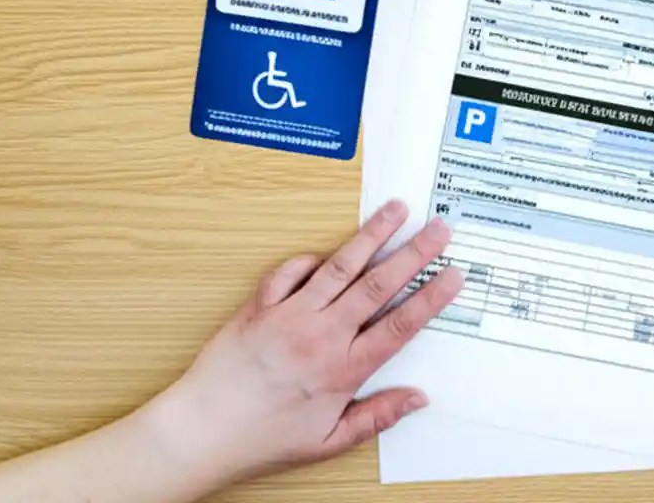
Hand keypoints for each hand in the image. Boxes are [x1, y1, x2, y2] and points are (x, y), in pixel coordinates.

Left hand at [145, 200, 462, 487]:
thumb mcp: (328, 441)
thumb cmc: (262, 439)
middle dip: (414, 253)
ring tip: (395, 211)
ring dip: (371, 235)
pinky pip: (290, 271)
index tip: (452, 275)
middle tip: (438, 229)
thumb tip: (418, 399)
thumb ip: (377, 416)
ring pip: (340, 266)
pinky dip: (311, 257)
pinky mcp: (260, 307)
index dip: (431, 297)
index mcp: (342, 370)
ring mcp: (289, 316)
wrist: (201, 430)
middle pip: (378, 285)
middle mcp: (320, 336)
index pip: (399, 326)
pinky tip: (328, 251)